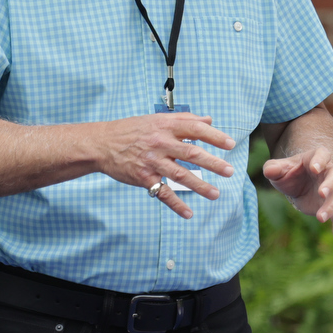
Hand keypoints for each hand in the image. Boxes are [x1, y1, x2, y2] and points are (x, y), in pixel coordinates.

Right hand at [97, 113, 238, 219]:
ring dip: (199, 186)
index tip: (230, 144)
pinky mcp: (143, 178)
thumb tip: (208, 120)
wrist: (102, 144)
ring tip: (215, 194)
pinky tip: (188, 213)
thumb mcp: (156, 119)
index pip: (195, 129)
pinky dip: (175, 204)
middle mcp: (160, 143)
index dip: (215, 136)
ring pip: (180, 175)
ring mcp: (152, 162)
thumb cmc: (131, 130)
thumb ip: (184, 119)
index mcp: (166, 126)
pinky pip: (162, 192)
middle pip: (191, 153)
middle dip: (213, 163)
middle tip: (229, 171)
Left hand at [263, 145, 332, 238]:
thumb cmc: (288, 172)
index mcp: (315, 158)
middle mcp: (328, 172)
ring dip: (330, 206)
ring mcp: (332, 189)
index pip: (322, 154)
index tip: (314, 168)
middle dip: (330, 184)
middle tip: (321, 193)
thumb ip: (273, 168)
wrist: (295, 184)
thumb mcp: (277, 169)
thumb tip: (268, 171)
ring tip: (319, 218)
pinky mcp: (330, 205)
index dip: (320, 160)